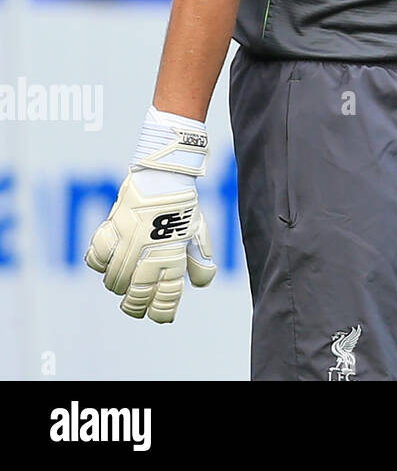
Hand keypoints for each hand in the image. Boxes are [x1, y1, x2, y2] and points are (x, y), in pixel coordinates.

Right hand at [86, 107, 216, 321]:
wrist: (167, 175)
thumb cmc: (185, 205)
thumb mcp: (198, 231)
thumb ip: (198, 259)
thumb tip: (201, 284)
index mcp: (174, 255)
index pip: (167, 294)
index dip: (163, 311)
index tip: (161, 317)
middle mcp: (150, 252)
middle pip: (138, 294)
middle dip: (137, 306)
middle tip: (136, 309)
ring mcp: (130, 241)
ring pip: (115, 280)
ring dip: (117, 287)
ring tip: (122, 287)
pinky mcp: (113, 228)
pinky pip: (97, 255)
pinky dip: (98, 262)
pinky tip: (106, 262)